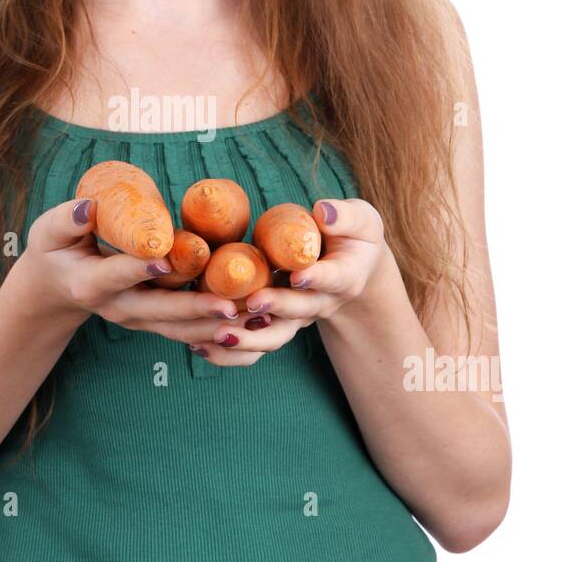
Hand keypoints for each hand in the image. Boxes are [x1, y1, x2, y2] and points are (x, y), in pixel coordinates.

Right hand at [13, 196, 241, 337]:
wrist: (55, 289)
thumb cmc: (54, 252)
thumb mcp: (48, 233)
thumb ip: (67, 219)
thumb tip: (89, 207)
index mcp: (90, 285)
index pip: (118, 275)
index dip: (140, 268)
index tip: (166, 260)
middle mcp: (118, 308)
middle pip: (161, 310)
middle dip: (196, 307)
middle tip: (231, 304)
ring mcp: (138, 319)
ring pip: (180, 327)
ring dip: (217, 322)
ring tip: (253, 314)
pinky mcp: (154, 321)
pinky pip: (187, 328)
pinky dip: (217, 326)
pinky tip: (250, 319)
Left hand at [185, 198, 389, 365]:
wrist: (352, 268)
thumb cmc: (354, 236)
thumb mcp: (361, 220)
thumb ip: (345, 216)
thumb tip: (322, 211)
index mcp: (345, 277)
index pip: (332, 279)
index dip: (316, 278)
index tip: (297, 276)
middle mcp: (321, 302)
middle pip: (300, 311)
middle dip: (276, 307)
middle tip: (253, 302)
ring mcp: (297, 316)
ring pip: (276, 335)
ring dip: (249, 339)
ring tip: (221, 335)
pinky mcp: (277, 322)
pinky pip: (256, 343)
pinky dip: (232, 350)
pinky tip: (201, 347)